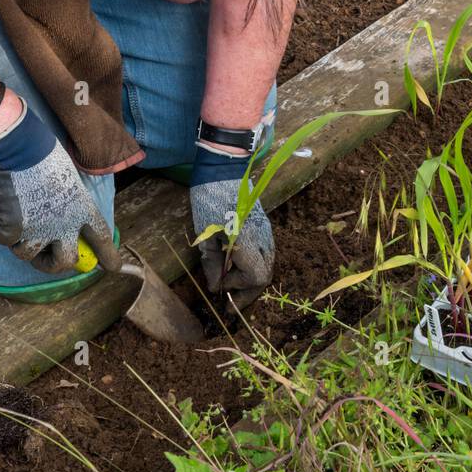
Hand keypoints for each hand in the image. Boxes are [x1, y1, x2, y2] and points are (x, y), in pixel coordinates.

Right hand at [0, 101, 110, 273]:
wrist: (21, 147)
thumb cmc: (43, 153)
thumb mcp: (67, 178)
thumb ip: (65, 200)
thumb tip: (55, 216)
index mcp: (83, 208)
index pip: (101, 237)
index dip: (108, 255)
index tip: (113, 268)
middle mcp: (65, 225)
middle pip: (65, 262)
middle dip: (54, 264)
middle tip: (46, 257)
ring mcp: (39, 230)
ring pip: (27, 254)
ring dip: (20, 240)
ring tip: (15, 217)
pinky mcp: (14, 230)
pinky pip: (5, 239)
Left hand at [190, 146, 274, 306]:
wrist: (223, 169)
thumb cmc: (210, 200)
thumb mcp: (205, 235)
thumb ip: (212, 264)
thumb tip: (216, 288)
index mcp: (250, 242)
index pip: (255, 278)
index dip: (237, 287)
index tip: (218, 284)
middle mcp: (264, 239)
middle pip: (264, 276)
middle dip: (246, 292)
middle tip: (229, 303)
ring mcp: (266, 232)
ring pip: (266, 266)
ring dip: (250, 280)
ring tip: (231, 286)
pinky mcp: (264, 227)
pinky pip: (264, 255)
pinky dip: (253, 266)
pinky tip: (236, 267)